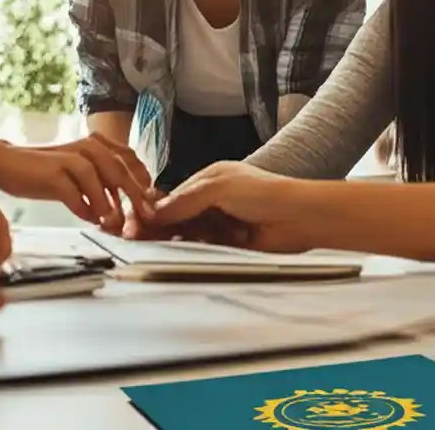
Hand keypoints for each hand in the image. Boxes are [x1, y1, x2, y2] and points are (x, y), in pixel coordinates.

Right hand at [0, 133, 155, 232]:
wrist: (7, 164)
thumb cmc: (46, 171)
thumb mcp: (79, 173)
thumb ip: (102, 184)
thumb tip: (125, 207)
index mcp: (95, 143)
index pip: (128, 157)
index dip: (142, 178)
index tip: (150, 201)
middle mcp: (85, 146)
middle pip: (117, 168)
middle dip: (133, 195)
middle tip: (144, 216)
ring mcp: (68, 158)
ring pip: (97, 179)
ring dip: (108, 205)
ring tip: (113, 223)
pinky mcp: (52, 173)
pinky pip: (74, 194)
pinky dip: (84, 209)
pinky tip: (88, 219)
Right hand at [147, 162, 317, 252]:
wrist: (300, 218)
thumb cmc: (266, 193)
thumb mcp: (219, 187)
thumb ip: (185, 200)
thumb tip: (155, 211)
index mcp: (209, 180)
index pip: (173, 196)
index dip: (154, 209)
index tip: (135, 222)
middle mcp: (214, 201)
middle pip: (178, 216)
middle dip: (158, 227)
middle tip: (135, 238)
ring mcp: (222, 223)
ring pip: (188, 234)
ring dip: (172, 239)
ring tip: (151, 246)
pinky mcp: (230, 245)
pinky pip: (203, 248)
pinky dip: (191, 250)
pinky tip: (177, 253)